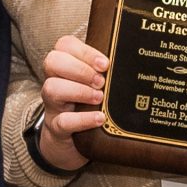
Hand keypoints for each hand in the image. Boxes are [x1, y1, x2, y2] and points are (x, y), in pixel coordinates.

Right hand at [33, 34, 107, 171]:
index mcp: (64, 66)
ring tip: (99, 97)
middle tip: (101, 81)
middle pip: (52, 62)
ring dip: (79, 90)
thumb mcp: (94, 85)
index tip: (105, 64)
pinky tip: (99, 118)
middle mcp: (54, 81)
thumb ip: (104, 73)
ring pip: (52, 88)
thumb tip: (135, 62)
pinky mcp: (56, 128)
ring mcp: (53, 105)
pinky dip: (82, 119)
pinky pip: (63, 121)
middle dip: (79, 69)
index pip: (64, 45)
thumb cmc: (87, 106)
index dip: (84, 51)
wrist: (71, 141)